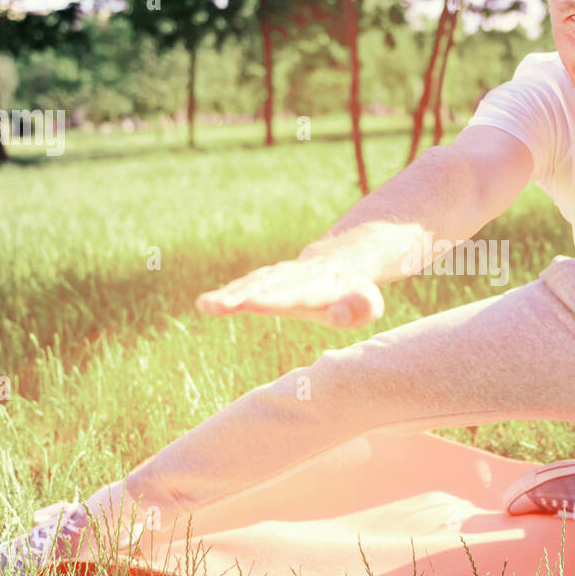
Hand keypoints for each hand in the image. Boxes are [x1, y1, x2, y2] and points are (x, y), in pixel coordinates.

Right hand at [195, 257, 384, 328]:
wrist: (343, 262)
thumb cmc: (357, 294)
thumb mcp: (369, 304)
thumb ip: (359, 308)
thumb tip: (338, 313)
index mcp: (324, 284)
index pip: (298, 292)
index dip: (276, 297)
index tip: (253, 303)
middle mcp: (299, 274)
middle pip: (269, 285)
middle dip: (244, 294)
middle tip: (218, 305)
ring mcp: (282, 274)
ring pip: (254, 282)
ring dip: (230, 293)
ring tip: (206, 305)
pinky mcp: (270, 278)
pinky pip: (248, 285)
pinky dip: (228, 294)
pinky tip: (206, 304)